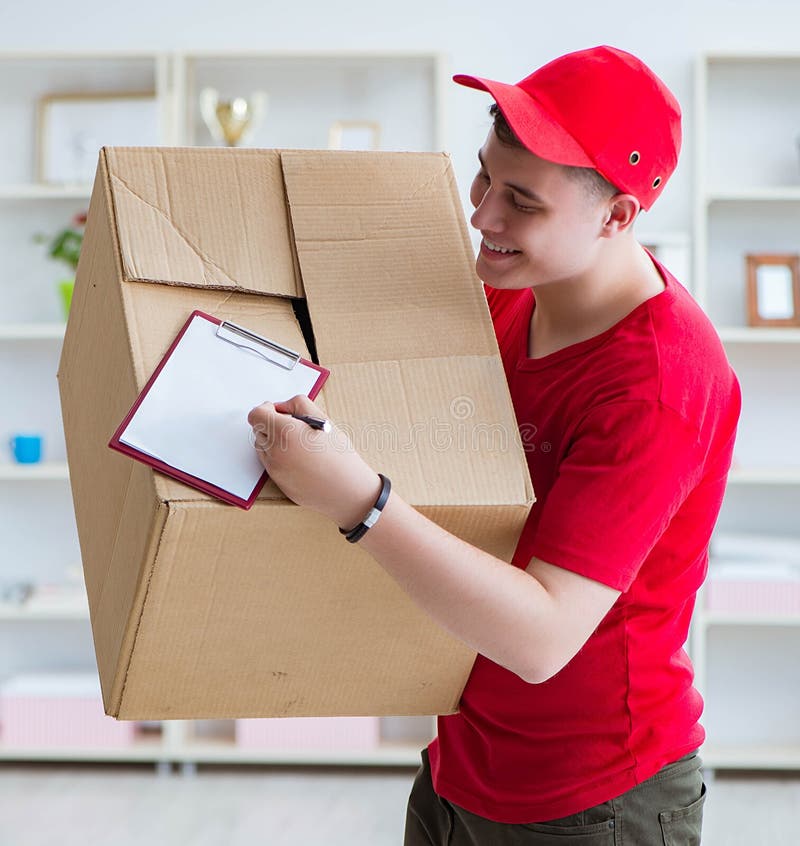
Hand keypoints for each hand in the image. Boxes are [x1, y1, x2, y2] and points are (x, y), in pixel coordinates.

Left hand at [247, 395, 381, 529]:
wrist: (347, 489)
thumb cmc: (339, 455)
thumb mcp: (322, 419)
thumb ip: (297, 404)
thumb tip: (280, 407)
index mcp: (285, 432)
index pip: (256, 415)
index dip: (265, 409)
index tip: (276, 411)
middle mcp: (274, 451)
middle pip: (257, 430)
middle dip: (271, 425)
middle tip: (293, 428)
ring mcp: (274, 469)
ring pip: (262, 447)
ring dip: (273, 441)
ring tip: (298, 445)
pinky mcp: (277, 482)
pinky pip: (269, 463)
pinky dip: (278, 457)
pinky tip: (299, 459)